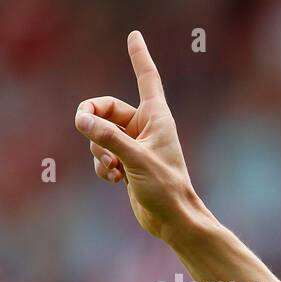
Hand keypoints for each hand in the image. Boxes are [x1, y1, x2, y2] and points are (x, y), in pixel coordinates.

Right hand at [74, 30, 198, 239]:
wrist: (174, 220)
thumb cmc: (167, 189)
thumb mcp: (136, 160)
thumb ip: (108, 138)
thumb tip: (81, 120)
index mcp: (157, 118)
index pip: (147, 78)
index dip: (139, 57)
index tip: (135, 36)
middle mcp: (146, 128)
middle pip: (106, 108)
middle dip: (92, 121)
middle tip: (83, 128)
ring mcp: (135, 145)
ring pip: (100, 134)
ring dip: (97, 150)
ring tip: (112, 167)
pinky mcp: (127, 163)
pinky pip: (102, 154)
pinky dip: (101, 165)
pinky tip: (113, 179)